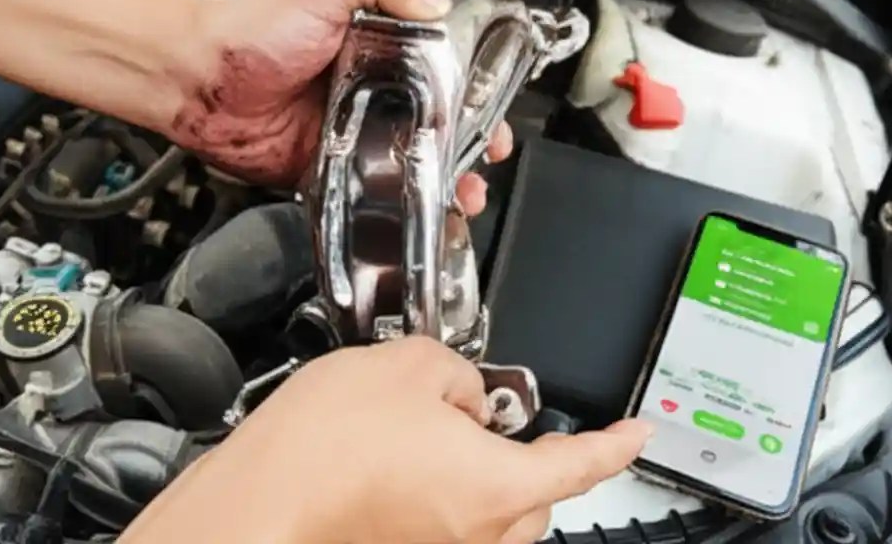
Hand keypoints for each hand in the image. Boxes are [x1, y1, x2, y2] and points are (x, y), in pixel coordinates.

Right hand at [121, 337, 652, 543]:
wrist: (255, 505)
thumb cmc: (322, 449)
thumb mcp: (407, 365)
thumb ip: (455, 370)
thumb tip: (459, 389)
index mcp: (499, 485)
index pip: (585, 464)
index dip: (617, 444)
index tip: (636, 433)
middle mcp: (478, 535)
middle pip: (537, 497)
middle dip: (531, 456)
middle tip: (492, 416)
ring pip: (492, 518)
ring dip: (484, 479)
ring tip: (435, 436)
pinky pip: (448, 530)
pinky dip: (443, 498)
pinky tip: (400, 466)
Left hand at [168, 0, 510, 212]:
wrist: (196, 79)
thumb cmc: (249, 28)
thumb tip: (435, 2)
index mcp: (379, 44)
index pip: (443, 67)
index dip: (473, 90)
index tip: (494, 109)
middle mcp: (371, 89)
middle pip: (436, 122)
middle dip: (468, 144)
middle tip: (486, 159)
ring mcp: (351, 132)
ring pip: (410, 163)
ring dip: (442, 182)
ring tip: (464, 196)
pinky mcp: (327, 169)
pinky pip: (368, 191)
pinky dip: (394, 206)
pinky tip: (419, 216)